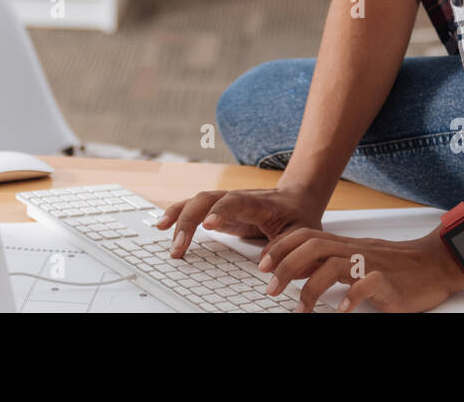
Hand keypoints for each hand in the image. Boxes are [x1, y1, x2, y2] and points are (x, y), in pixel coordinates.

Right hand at [154, 186, 323, 257]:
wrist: (297, 198)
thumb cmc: (298, 217)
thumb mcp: (302, 233)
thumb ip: (286, 247)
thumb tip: (264, 266)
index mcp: (258, 203)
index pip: (235, 201)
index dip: (220, 211)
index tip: (208, 225)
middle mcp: (236, 198)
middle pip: (206, 200)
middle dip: (189, 221)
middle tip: (179, 247)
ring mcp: (225, 202)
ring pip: (196, 202)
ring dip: (178, 218)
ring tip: (163, 235)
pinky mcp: (218, 210)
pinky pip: (193, 208)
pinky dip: (176, 215)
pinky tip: (162, 225)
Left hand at [258, 228, 463, 312]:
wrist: (435, 263)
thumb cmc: (396, 265)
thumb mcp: (357, 259)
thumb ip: (329, 261)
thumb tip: (296, 269)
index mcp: (345, 245)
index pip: (306, 235)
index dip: (281, 247)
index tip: (263, 264)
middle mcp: (355, 250)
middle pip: (313, 246)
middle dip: (286, 265)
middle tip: (271, 288)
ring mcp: (372, 264)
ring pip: (334, 265)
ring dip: (311, 288)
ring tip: (300, 310)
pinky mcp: (389, 281)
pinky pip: (367, 283)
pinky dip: (351, 297)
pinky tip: (341, 311)